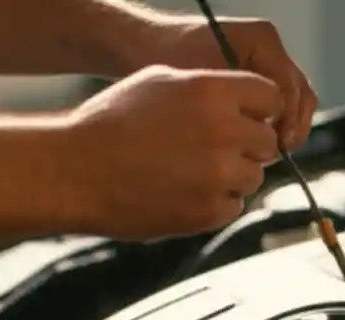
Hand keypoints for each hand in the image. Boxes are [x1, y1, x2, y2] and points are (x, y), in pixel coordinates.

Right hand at [64, 65, 281, 241]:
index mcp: (212, 92)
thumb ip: (210, 89)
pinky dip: (215, 203)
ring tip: (191, 171)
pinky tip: (183, 192)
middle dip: (249, 146)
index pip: (271, 97)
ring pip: (254, 178)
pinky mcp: (208, 212)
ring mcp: (218, 176)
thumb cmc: (111, 123)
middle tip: (218, 150)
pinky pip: (233, 207)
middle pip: (268, 142)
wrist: (74, 171)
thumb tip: (246, 104)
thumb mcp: (160, 82)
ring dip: (232, 176)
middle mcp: (222, 132)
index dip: (260, 109)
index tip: (248, 118)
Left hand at [138, 16, 316, 150]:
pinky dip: (274, 128)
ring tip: (265, 153)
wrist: (146, 47)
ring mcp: (268, 65)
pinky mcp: (260, 80)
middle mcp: (270, 50)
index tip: (276, 145)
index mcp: (261, 40)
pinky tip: (254, 146)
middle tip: (274, 153)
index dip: (287, 120)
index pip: (289, 87)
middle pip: (301, 95)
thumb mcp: (201, 84)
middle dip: (291, 127)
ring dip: (286, 130)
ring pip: (297, 104)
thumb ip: (235, 106)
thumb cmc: (169, 60)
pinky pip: (280, 107)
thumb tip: (267, 136)